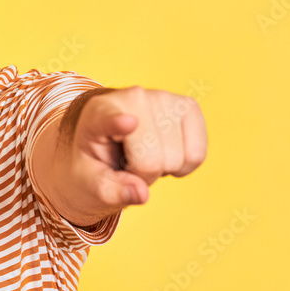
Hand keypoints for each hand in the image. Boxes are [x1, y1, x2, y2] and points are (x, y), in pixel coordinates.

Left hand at [61, 86, 206, 222]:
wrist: (112, 143)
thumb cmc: (97, 163)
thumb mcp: (92, 184)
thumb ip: (112, 191)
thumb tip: (141, 193)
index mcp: (97, 114)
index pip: (108, 119)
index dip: (118, 123)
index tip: (128, 123)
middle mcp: (132, 97)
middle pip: (152, 159)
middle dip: (143, 174)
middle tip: (129, 164)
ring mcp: (163, 97)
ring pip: (178, 158)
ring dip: (164, 169)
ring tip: (145, 155)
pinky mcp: (188, 106)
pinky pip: (197, 154)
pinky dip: (184, 165)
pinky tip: (165, 153)